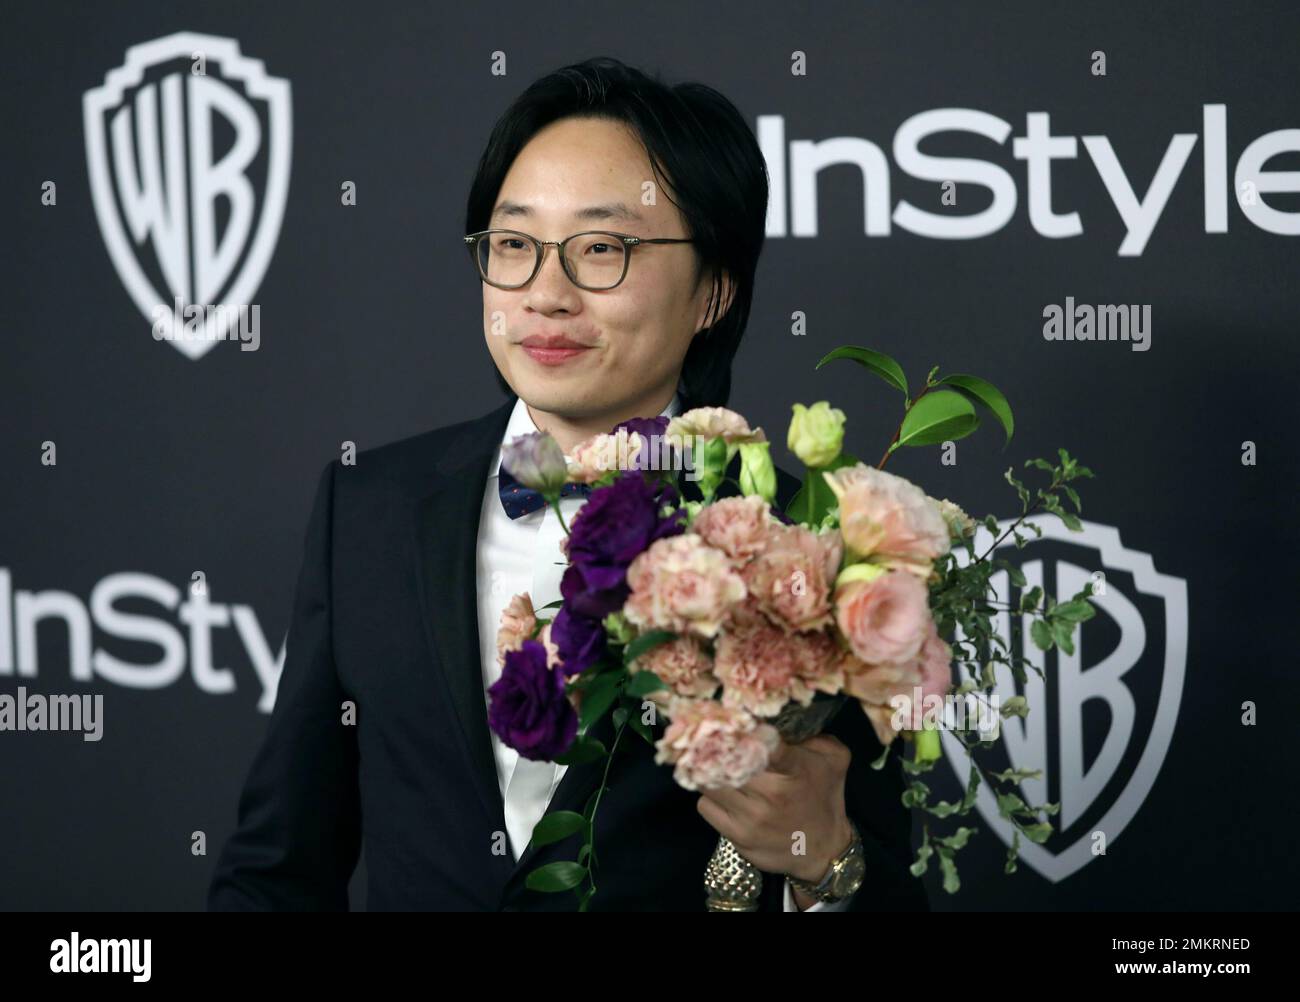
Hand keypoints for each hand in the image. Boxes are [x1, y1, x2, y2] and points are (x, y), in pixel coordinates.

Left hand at [696, 734, 853, 885]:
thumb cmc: (824, 797)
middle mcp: (773, 793)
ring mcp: (753, 817)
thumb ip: (814, 734)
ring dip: (710, 772)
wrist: (824, 850)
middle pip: (725, 759)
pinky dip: (709, 797)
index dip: (745, 730)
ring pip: (709, 781)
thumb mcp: (833, 760)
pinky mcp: (738, 836)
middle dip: (719, 747)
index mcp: (796, 769)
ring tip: (717, 767)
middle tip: (715, 739)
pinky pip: (705, 805)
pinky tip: (723, 795)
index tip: (734, 720)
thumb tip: (781, 716)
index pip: (765, 744)